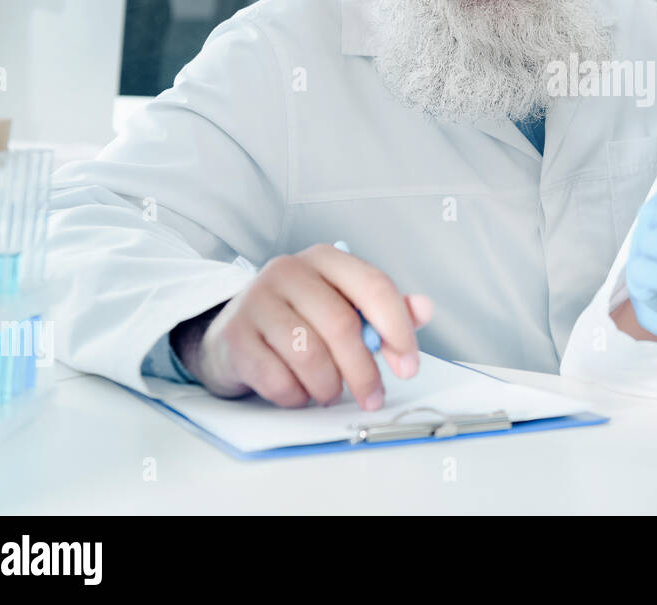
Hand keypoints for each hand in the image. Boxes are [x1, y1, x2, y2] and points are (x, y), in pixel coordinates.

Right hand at [186, 244, 432, 409]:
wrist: (234, 334)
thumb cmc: (299, 320)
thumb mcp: (344, 306)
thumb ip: (386, 309)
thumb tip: (423, 310)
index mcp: (325, 259)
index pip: (373, 286)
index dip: (397, 329)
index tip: (408, 366)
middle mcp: (288, 271)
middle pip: (341, 325)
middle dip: (364, 371)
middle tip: (372, 397)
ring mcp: (256, 301)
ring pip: (309, 355)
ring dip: (328, 386)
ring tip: (329, 392)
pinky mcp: (234, 336)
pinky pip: (277, 378)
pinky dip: (296, 395)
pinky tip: (299, 391)